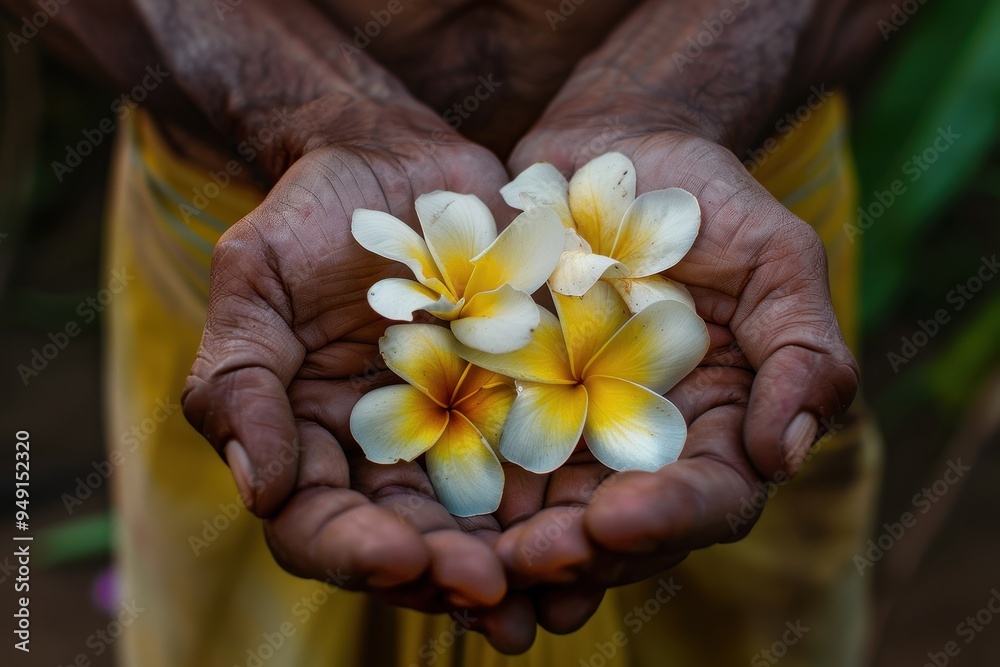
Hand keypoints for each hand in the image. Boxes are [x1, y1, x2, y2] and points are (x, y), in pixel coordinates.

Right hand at [181, 109, 538, 651]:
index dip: (352, 552)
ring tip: (557, 594)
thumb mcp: (257, 278)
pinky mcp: (528, 406)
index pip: (319, 527)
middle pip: (413, 547)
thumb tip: (260, 489)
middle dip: (447, 574)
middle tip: (491, 589)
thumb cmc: (313, 217)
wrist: (401, 163)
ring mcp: (465, 437)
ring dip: (521, 569)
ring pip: (488, 528)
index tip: (398, 554)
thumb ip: (242, 375)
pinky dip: (574, 506)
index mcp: (315, 443)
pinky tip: (606, 527)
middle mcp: (392, 458)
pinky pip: (553, 467)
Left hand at [493, 127, 857, 631]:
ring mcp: (571, 433)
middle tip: (534, 560)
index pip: (711, 498)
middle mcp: (643, 448)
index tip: (620, 519)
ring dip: (516, 552)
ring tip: (478, 570)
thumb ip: (801, 350)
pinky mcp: (506, 408)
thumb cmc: (704, 203)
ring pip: (549, 518)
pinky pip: (483, 463)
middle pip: (621, 530)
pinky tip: (426, 524)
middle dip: (580, 554)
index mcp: (719, 428)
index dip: (671, 519)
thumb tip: (787, 454)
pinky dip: (463, 501)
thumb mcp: (776, 258)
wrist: (608, 154)